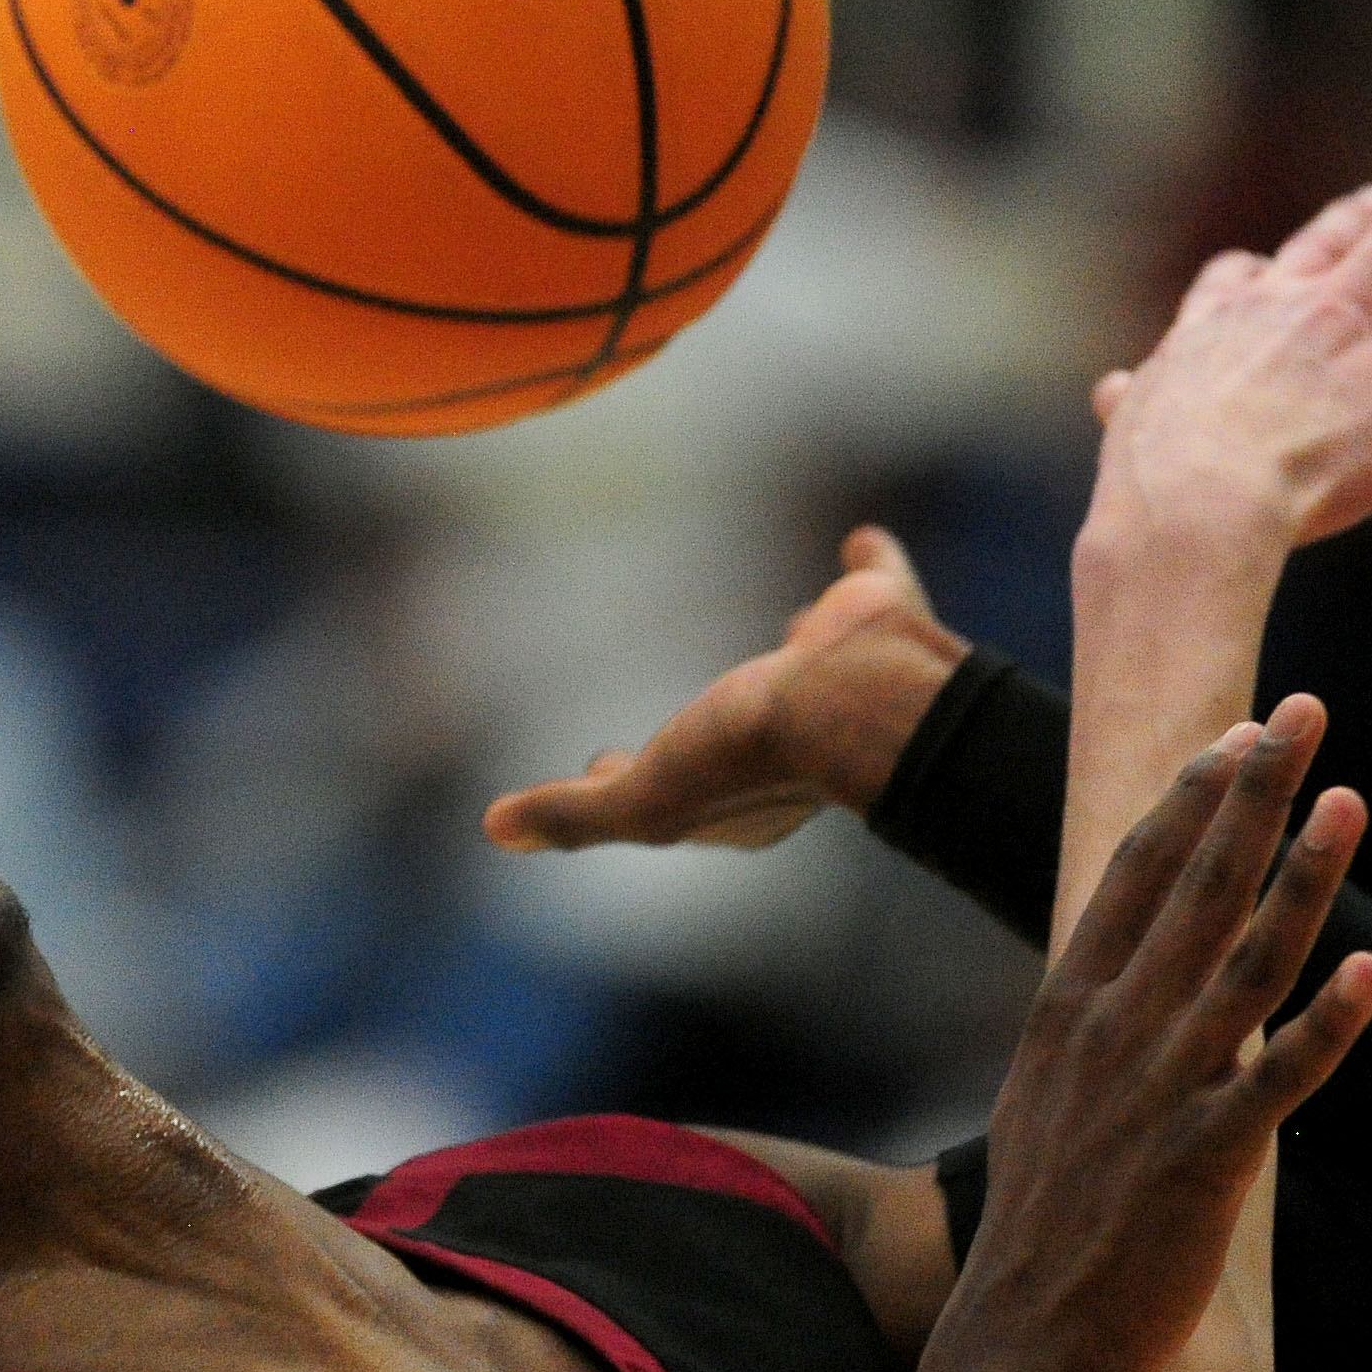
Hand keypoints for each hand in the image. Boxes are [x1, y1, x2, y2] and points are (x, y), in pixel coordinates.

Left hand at [484, 527, 967, 853]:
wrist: (857, 704)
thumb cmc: (747, 758)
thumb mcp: (643, 800)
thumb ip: (574, 812)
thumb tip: (495, 828)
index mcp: (751, 795)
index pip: (676, 789)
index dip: (634, 781)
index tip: (601, 760)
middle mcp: (803, 738)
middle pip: (746, 726)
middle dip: (718, 720)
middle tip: (685, 712)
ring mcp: (840, 672)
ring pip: (810, 659)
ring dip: (799, 645)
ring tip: (794, 627)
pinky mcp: (876, 615)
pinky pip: (873, 580)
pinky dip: (871, 562)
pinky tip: (863, 543)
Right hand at [960, 697, 1371, 1371]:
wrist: (1028, 1326)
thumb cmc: (1043, 1216)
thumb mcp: (1042, 1089)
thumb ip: (1085, 1023)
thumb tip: (1111, 970)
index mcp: (1068, 1002)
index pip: (1135, 871)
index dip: (1192, 798)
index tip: (1235, 736)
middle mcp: (1112, 1026)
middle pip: (1194, 884)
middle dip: (1251, 792)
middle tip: (1299, 712)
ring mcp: (1159, 1087)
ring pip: (1244, 958)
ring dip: (1302, 873)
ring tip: (1349, 798)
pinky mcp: (1207, 1156)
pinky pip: (1279, 1077)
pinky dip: (1327, 1025)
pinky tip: (1370, 973)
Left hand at [1089, 131, 1371, 555]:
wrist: (1187, 513)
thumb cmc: (1311, 473)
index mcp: (1334, 312)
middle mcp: (1257, 308)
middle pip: (1314, 249)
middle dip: (1351, 221)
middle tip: (1370, 198)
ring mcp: (1192, 343)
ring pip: (1226, 285)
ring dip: (1253, 270)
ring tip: (1261, 265)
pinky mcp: (1145, 389)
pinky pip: (1154, 365)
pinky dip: (1165, 364)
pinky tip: (1139, 379)